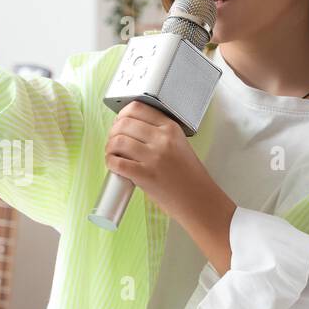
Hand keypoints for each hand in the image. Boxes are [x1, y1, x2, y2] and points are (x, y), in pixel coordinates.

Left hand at [104, 100, 234, 272]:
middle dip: (113, 131)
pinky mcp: (145, 175)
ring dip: (109, 147)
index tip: (119, 122)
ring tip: (113, 153)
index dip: (122, 114)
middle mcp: (162, 139)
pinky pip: (117, 162)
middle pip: (124, 123)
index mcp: (171, 128)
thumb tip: (130, 131)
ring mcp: (154, 157)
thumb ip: (159, 135)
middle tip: (114, 140)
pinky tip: (113, 165)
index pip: (138, 108)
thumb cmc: (189, 176)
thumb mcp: (179, 145)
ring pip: (118, 141)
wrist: (199, 200)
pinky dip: (110, 162)